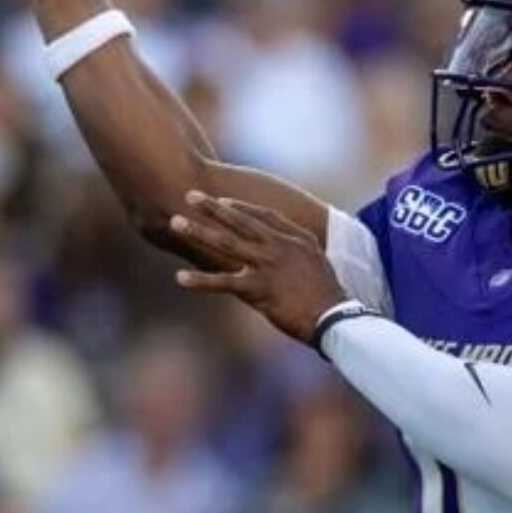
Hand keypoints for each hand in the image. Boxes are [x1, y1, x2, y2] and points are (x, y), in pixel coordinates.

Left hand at [170, 191, 347, 340]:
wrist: (335, 318)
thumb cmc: (328, 296)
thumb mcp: (317, 264)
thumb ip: (299, 253)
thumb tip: (286, 252)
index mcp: (295, 238)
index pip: (263, 215)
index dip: (241, 208)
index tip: (222, 202)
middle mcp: (279, 245)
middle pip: (240, 220)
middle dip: (213, 207)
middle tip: (190, 195)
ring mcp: (267, 264)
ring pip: (226, 243)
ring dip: (199, 231)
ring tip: (176, 223)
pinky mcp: (259, 288)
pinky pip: (224, 282)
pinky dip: (201, 281)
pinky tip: (180, 279)